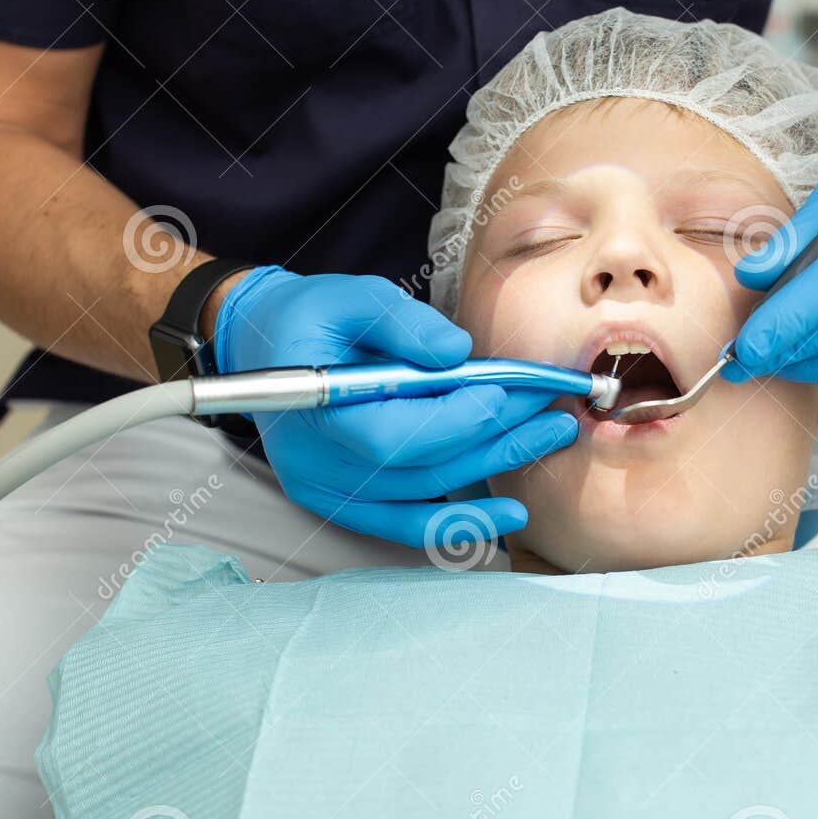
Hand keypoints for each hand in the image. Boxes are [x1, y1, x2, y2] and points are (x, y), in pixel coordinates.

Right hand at [213, 267, 576, 546]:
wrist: (263, 345)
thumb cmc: (309, 317)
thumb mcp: (350, 296)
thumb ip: (400, 321)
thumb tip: (460, 351)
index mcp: (311, 408)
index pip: (392, 435)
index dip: (452, 422)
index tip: (503, 394)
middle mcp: (316, 464)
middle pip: (420, 465)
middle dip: (494, 437)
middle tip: (554, 413)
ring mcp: (329, 491)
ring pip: (424, 492)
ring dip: (492, 466)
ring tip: (550, 437)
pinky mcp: (346, 503)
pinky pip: (407, 522)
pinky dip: (460, 521)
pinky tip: (511, 513)